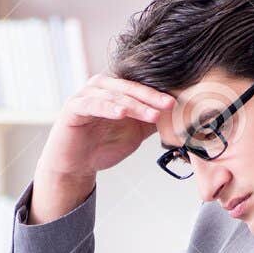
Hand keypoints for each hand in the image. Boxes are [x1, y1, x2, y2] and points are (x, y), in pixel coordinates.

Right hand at [30, 75, 175, 222]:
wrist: (76, 166)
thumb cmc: (103, 146)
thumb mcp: (135, 132)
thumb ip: (151, 120)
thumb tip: (180, 114)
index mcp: (116, 89)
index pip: (141, 87)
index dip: (160, 94)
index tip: (180, 103)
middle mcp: (101, 87)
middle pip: (130, 87)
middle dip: (151, 97)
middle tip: (169, 105)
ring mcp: (86, 95)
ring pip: (114, 95)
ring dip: (134, 105)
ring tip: (151, 114)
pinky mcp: (73, 107)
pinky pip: (92, 104)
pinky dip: (107, 107)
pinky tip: (121, 113)